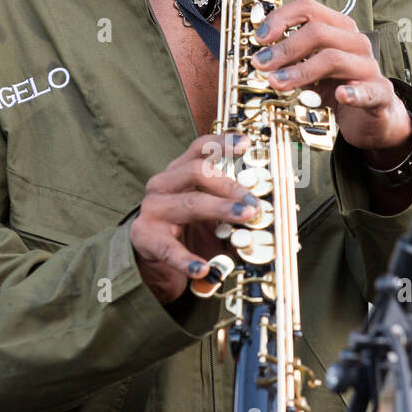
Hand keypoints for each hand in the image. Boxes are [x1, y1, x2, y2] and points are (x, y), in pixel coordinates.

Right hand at [130, 131, 258, 303]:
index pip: (199, 149)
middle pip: (197, 172)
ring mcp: (153, 210)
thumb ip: (231, 207)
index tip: (245, 144)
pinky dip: (188, 260)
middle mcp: (163, 186)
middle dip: (231, 185)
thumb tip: (265, 210)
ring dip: (221, 209)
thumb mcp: (209, 215)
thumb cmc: (186, 232)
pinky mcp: (146, 238)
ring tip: (245, 218)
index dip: (221, 143)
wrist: (155, 261)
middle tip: (255, 201)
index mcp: (179, 173)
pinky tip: (204, 268)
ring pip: (190, 203)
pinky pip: (170, 249)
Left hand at [250, 0, 411, 153]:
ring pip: (333, 58)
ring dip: (300, 71)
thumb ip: (291, 58)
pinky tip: (340, 95)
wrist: (372, 114)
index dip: (280, 19)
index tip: (260, 39)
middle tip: (260, 64)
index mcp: (338, 29)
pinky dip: (353, 93)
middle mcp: (355, 42)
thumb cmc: (339, 85)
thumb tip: (260, 54)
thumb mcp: (311, 68)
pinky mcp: (380, 94)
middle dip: (284, 48)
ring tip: (277, 83)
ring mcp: (369, 67)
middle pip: (317, 32)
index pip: (308, 9)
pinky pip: (368, 91)